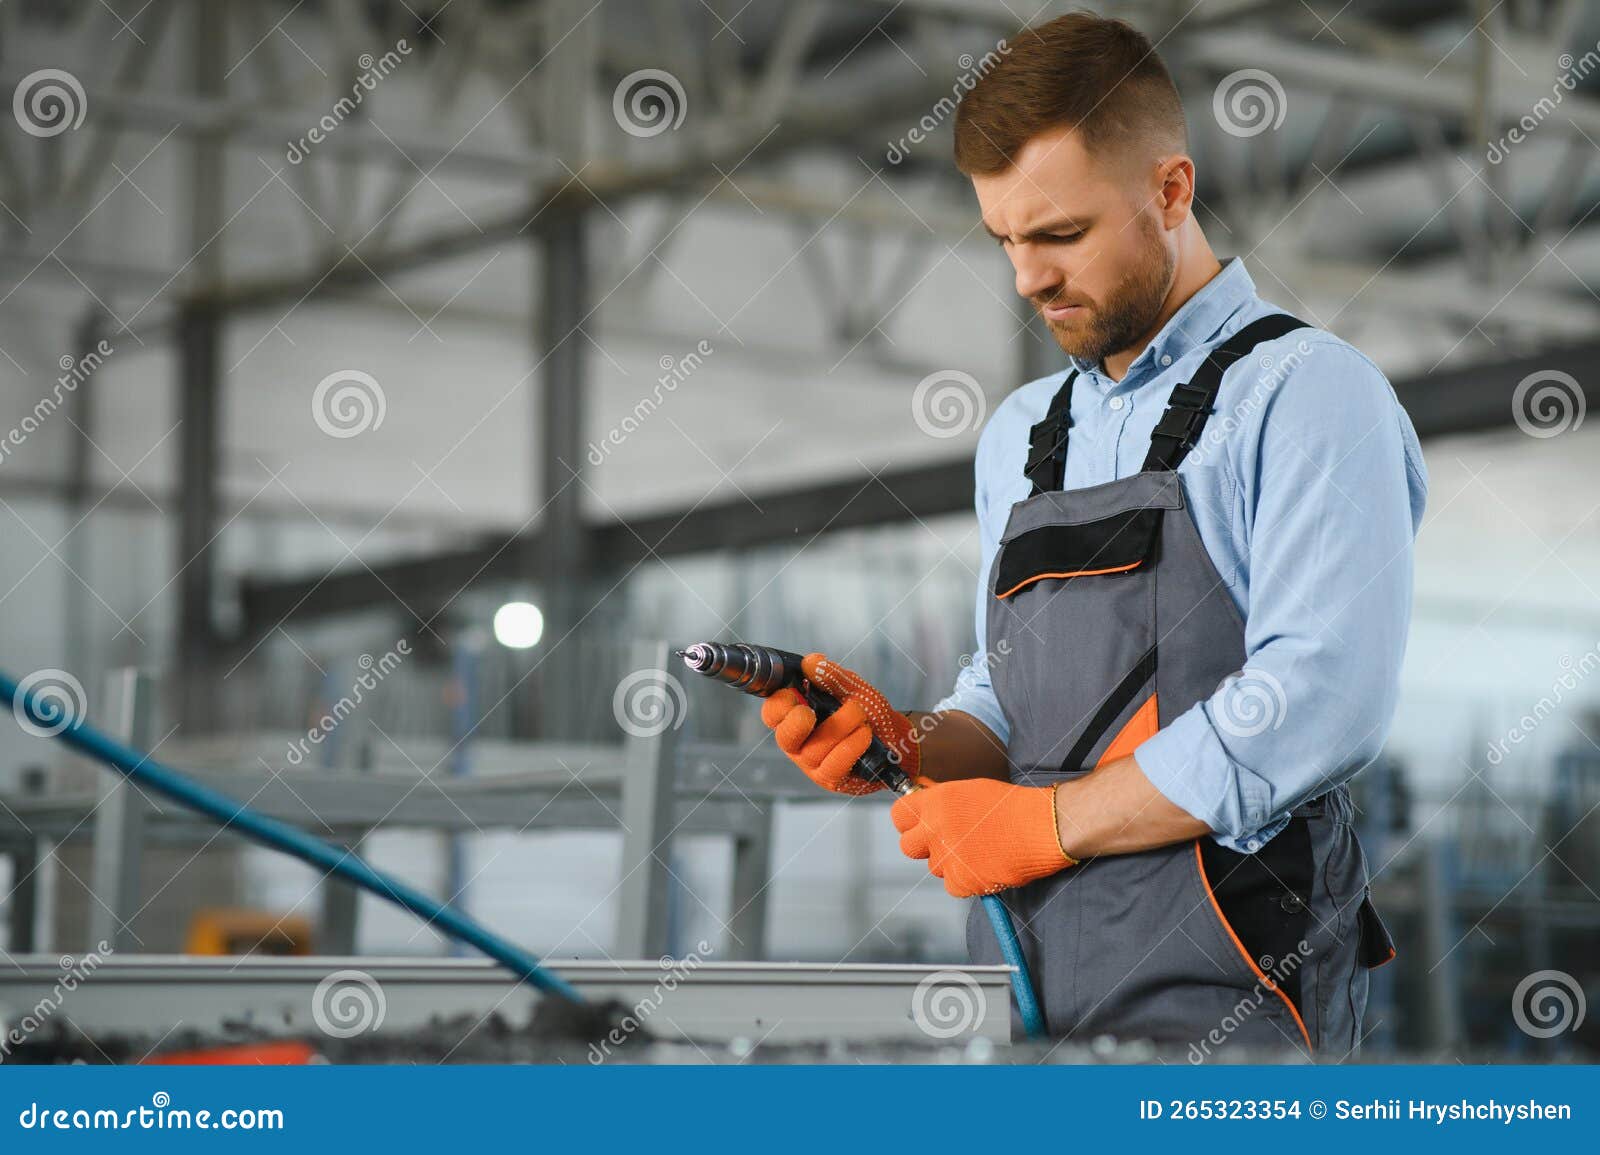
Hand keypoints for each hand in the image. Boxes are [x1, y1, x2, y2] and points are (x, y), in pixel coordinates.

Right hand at [759, 653, 919, 794]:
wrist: (896, 737)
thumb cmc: (868, 711)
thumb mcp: (852, 688)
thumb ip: (830, 676)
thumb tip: (810, 662)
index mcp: (797, 716)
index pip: (773, 714)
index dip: (778, 704)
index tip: (793, 693)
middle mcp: (800, 742)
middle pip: (784, 738)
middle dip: (795, 724)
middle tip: (809, 712)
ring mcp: (814, 763)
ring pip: (815, 749)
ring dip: (840, 727)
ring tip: (860, 715)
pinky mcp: (831, 778)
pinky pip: (833, 764)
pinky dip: (851, 746)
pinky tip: (864, 734)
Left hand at [890, 778, 1075, 896]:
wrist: (1043, 827)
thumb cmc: (1013, 806)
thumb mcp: (971, 790)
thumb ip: (941, 796)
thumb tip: (921, 793)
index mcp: (936, 802)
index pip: (898, 815)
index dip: (909, 821)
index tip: (920, 824)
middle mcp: (935, 828)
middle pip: (908, 847)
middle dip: (925, 846)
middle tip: (948, 842)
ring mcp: (947, 856)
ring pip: (934, 867)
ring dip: (951, 863)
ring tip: (980, 850)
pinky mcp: (962, 880)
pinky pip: (953, 886)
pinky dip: (967, 881)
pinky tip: (986, 866)